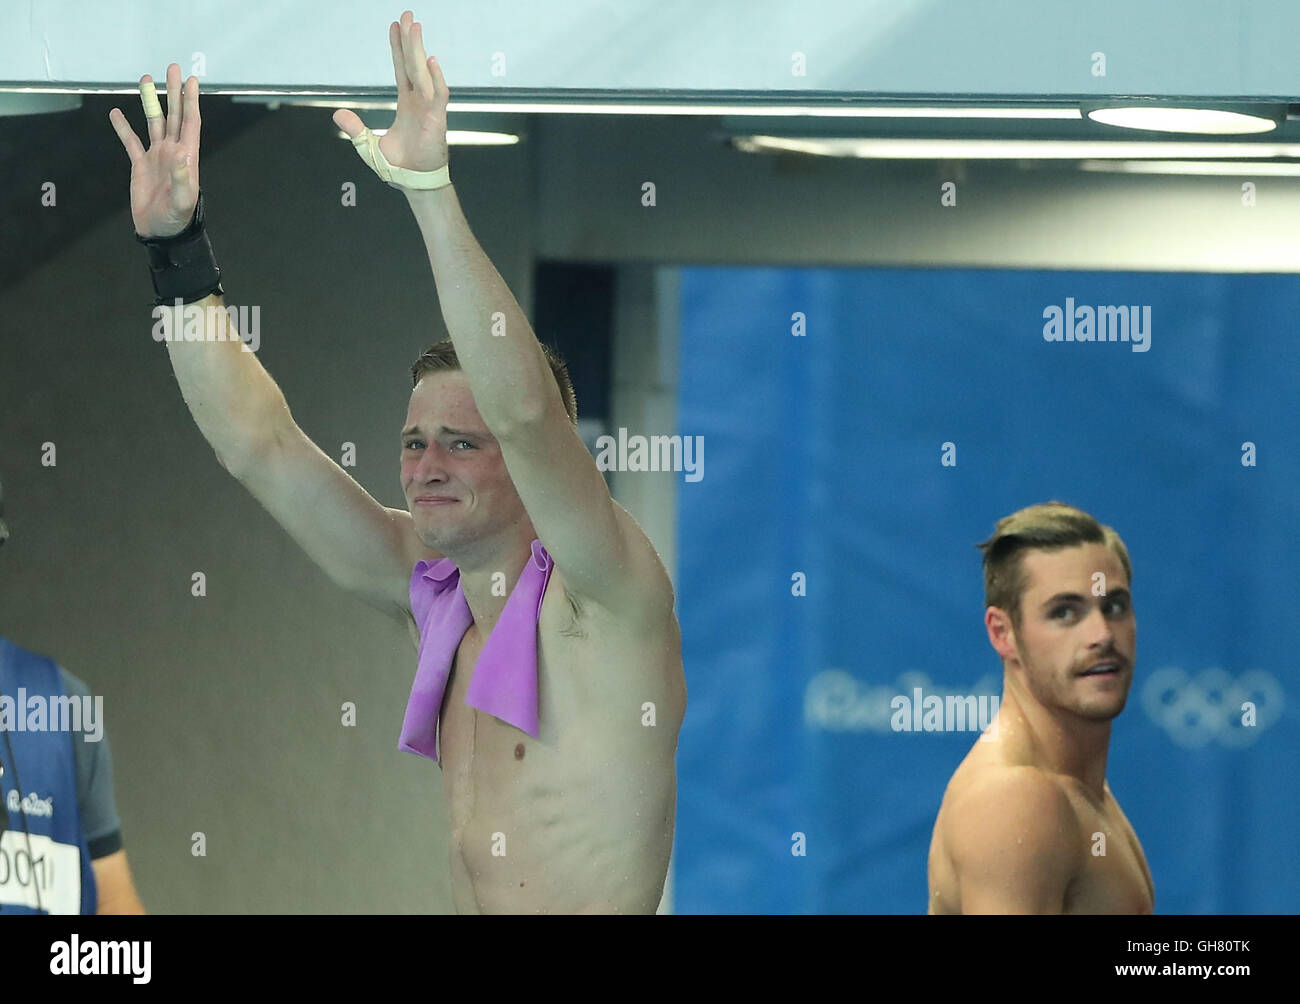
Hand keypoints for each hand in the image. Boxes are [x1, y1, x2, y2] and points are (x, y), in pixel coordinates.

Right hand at [109, 63, 200, 237]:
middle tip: (172, 68)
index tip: (192, 81)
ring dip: (150, 102)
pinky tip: (116, 112)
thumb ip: (182, 177)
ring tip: (146, 80)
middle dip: (174, 92)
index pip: (190, 122)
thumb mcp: (183, 201)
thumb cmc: (176, 219)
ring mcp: (156, 156)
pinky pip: (130, 142)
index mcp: (186, 157)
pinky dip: (123, 127)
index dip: (191, 102)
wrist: (161, 233)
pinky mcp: (140, 165)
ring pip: (153, 122)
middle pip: (174, 115)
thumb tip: (180, 154)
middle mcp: (173, 151)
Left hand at [333, 10, 448, 176]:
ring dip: (419, 49)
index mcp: (407, 102)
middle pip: (414, 63)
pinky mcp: (436, 121)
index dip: (398, 47)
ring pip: (424, 73)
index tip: (395, 25)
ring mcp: (429, 109)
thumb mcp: (368, 146)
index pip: (403, 68)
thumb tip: (337, 114)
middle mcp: (420, 101)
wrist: (412, 184)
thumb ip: (355, 129)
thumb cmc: (398, 167)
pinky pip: (438, 95)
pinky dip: (436, 78)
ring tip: (416, 27)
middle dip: (411, 39)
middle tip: (408, 14)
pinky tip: (431, 61)